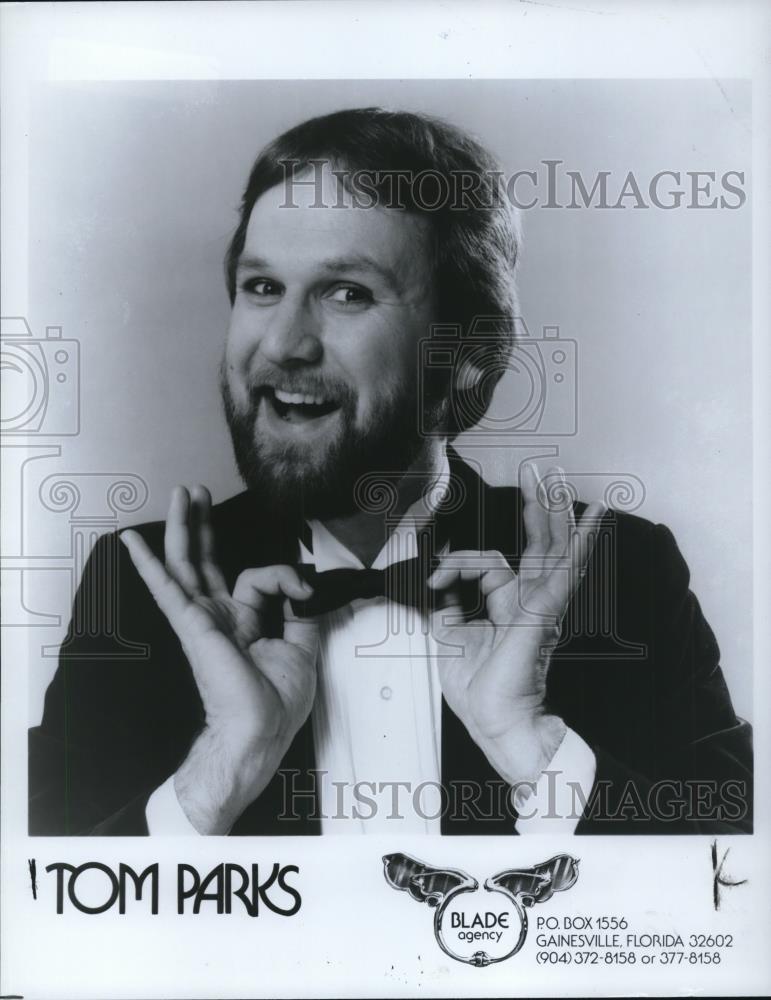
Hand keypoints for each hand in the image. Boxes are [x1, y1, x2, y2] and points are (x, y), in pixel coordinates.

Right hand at [121, 485, 318, 832]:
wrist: (260, 730)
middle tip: (198, 491)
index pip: (258, 577)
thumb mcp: (302, 645)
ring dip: (183, 525)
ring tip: (181, 492)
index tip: (303, 587)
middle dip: (203, 522)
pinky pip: (166, 587)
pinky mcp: (192, 624)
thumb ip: (299, 610)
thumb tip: (303, 582)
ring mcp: (202, 619)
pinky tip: (132, 539)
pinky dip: (148, 562)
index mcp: (244, 622)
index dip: (284, 574)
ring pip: (186, 563)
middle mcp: (219, 616)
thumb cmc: (277, 702)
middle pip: (206, 560)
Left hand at [428, 463, 604, 786]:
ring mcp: (541, 603)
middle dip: (539, 505)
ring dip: (554, 508)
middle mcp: (531, 599)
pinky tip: (595, 519)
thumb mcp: (450, 637)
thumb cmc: (481, 690)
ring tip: (558, 477)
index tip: (435, 580)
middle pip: (539, 543)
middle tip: (540, 473)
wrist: (496, 720)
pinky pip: (564, 570)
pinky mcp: (542, 610)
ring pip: (551, 545)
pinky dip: (581, 542)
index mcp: (511, 605)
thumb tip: (439, 586)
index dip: (457, 563)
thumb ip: (448, 606)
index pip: (490, 563)